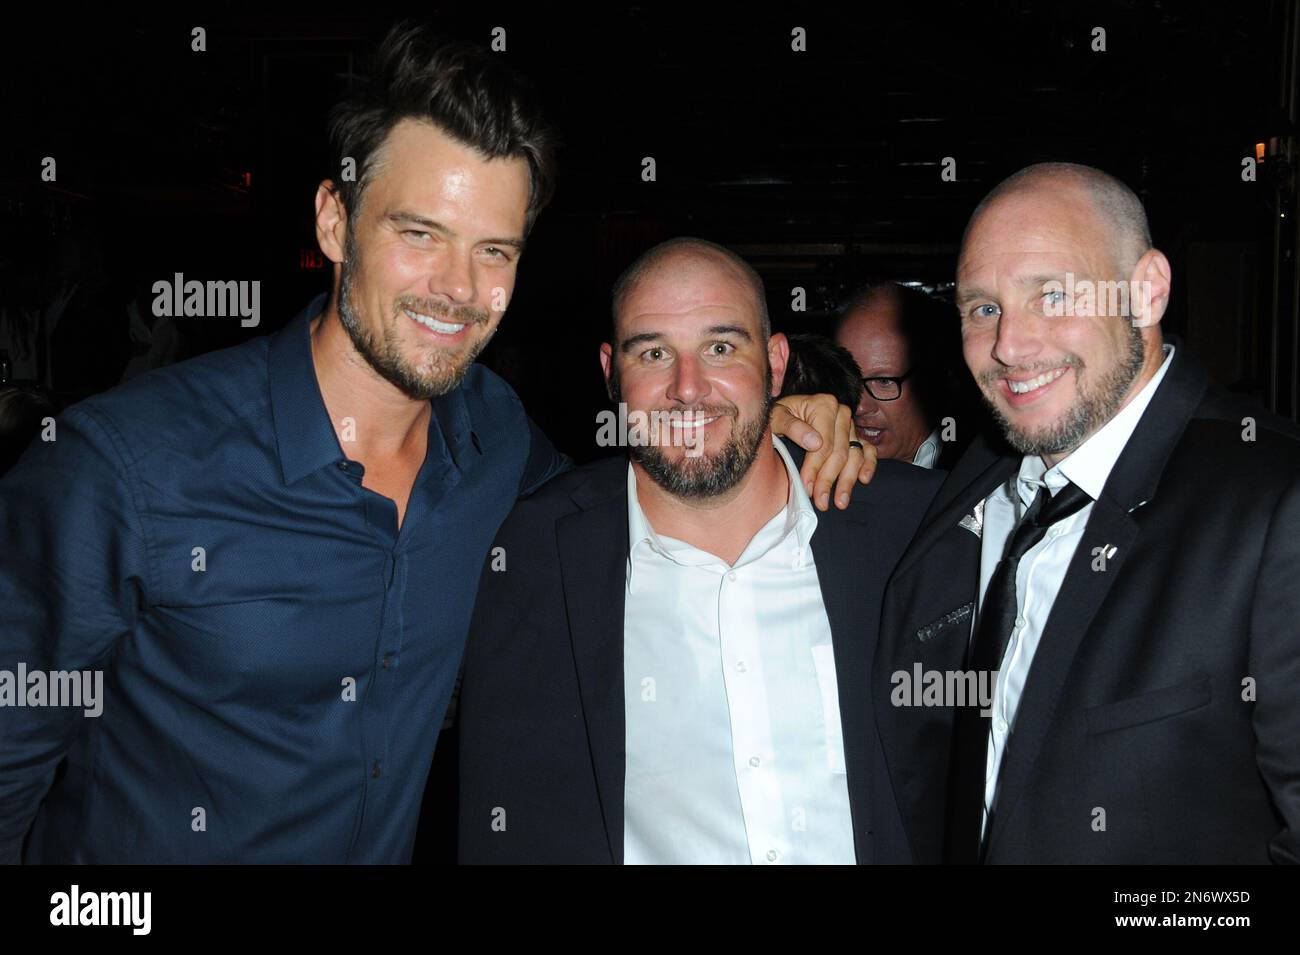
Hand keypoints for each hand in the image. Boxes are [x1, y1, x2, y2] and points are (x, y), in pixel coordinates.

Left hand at [771, 393, 876, 509]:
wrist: (785, 412)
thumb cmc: (779, 416)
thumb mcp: (776, 417)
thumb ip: (792, 426)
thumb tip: (815, 443)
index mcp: (824, 405)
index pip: (824, 444)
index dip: (815, 468)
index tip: (807, 488)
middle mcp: (841, 414)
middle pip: (840, 453)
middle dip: (829, 480)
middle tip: (821, 502)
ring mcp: (850, 425)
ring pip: (855, 456)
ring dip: (848, 481)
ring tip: (840, 502)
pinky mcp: (855, 435)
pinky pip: (868, 450)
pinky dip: (868, 465)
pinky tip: (863, 480)